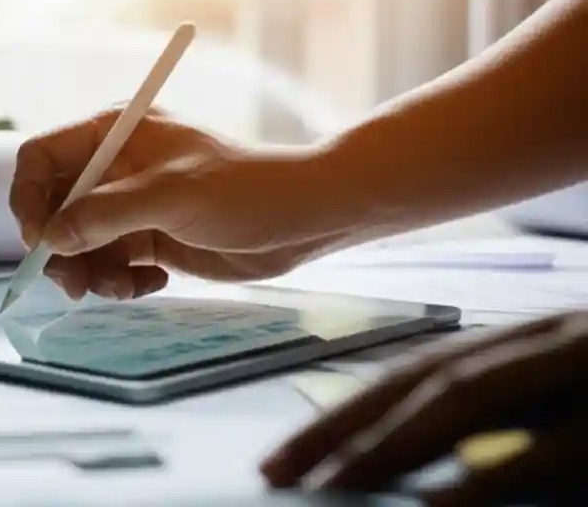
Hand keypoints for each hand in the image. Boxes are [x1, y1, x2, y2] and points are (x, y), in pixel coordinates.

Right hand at [9, 109, 348, 300]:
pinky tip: (153, 282)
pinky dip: (118, 281)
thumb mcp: (171, 197)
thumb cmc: (246, 189)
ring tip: (121, 288)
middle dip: (59, 248)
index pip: (41, 157)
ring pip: (77, 243)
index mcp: (113, 134)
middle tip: (75, 284)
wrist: (304, 218)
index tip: (38, 240)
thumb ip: (106, 216)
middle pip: (53, 207)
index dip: (29, 197)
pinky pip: (107, 264)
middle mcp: (114, 167)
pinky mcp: (148, 237)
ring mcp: (130, 204)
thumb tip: (51, 238)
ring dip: (88, 272)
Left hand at [260, 311, 587, 504]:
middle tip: (275, 474)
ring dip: (389, 442)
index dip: (342, 414)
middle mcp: (548, 341)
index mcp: (531, 344)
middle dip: (341, 426)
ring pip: (466, 395)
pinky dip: (486, 478)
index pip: (417, 375)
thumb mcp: (573, 417)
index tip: (280, 460)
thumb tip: (430, 475)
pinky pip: (550, 449)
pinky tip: (436, 506)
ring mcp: (586, 363)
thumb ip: (508, 437)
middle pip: (422, 379)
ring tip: (329, 486)